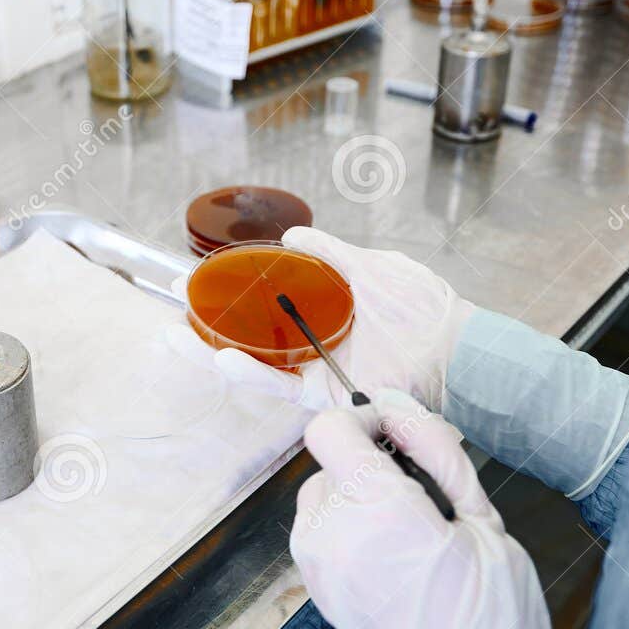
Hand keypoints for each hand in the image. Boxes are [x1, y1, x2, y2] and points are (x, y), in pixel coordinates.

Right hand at [168, 226, 475, 411]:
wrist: (452, 348)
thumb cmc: (424, 308)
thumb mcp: (371, 266)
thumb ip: (330, 253)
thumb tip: (292, 234)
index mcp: (323, 308)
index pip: (267, 296)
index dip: (233, 285)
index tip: (201, 271)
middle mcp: (313, 339)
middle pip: (251, 329)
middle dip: (209, 316)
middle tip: (178, 296)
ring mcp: (315, 367)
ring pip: (254, 360)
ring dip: (212, 347)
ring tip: (176, 333)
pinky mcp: (323, 394)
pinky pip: (280, 385)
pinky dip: (251, 373)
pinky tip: (221, 356)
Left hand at [290, 389, 552, 628]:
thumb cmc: (493, 612)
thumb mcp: (484, 518)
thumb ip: (438, 454)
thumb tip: (404, 411)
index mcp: (377, 508)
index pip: (329, 431)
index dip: (362, 419)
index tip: (393, 430)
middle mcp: (334, 536)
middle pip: (328, 467)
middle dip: (369, 465)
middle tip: (421, 489)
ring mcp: (320, 572)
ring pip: (320, 505)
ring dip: (354, 501)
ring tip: (409, 529)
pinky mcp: (321, 599)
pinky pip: (321, 543)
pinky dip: (348, 535)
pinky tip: (392, 558)